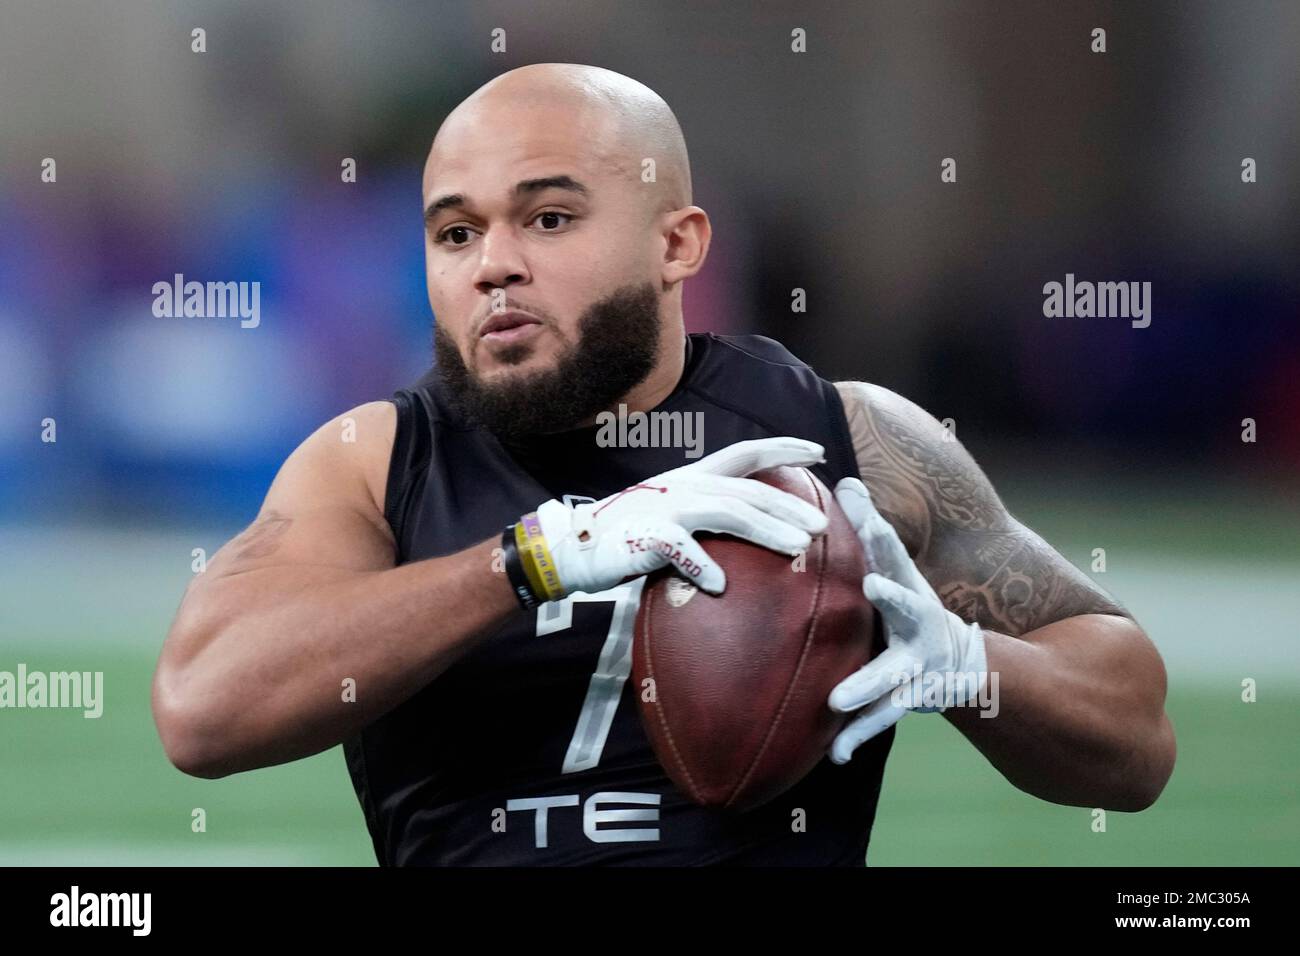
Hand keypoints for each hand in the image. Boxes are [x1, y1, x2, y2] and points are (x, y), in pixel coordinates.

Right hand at [526, 437, 830, 598]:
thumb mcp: (674, 516)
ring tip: (798, 548)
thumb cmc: (630, 536)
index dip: (782, 448)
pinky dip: (700, 565)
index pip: (744, 454)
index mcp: (692, 478)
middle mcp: (683, 486)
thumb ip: (710, 518)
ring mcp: (664, 508)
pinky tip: (719, 585)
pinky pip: (679, 550)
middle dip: (788, 504)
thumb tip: (756, 530)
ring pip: (726, 513)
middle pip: (746, 490)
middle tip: (821, 525)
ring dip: (765, 530)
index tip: (819, 451)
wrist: (575, 548)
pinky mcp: (645, 536)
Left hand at [825, 477, 988, 763]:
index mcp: (907, 585)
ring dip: (865, 687)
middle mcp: (918, 620)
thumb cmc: (907, 603)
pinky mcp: (910, 697)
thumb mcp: (895, 566)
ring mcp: (917, 662)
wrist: (958, 660)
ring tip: (836, 701)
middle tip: (873, 585)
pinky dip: (857, 737)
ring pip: (891, 674)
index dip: (882, 534)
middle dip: (893, 596)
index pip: (894, 552)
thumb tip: (846, 479)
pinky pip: (880, 719)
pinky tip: (835, 755)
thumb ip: (870, 526)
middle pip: (906, 604)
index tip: (868, 516)